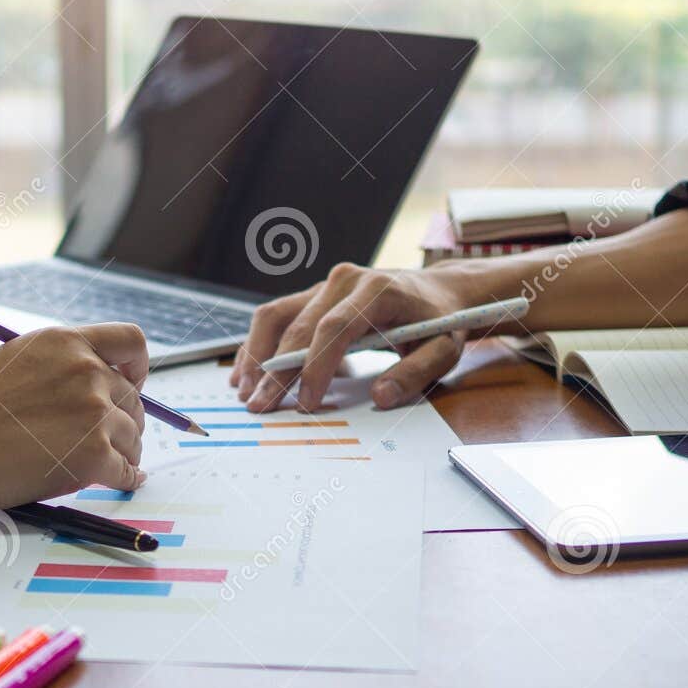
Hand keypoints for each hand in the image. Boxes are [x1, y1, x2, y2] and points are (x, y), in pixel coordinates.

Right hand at [0, 323, 148, 508]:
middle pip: (133, 397)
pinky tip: (121, 482)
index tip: (131, 384)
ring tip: (111, 464)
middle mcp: (87, 371)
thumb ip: (54, 366)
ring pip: (132, 436)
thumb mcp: (12, 360)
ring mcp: (94, 412)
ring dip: (124, 452)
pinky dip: (125, 479)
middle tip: (113, 439)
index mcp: (66, 343)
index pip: (131, 342)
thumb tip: (88, 384)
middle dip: (125, 420)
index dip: (138, 367)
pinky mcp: (94, 454)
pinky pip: (126, 470)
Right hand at [232, 263, 468, 412]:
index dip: (315, 365)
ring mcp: (325, 285)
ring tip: (244, 391)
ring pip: (277, 315)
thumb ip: (416, 373)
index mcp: (376, 289)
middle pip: (298, 325)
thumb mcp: (443, 350)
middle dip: (276, 370)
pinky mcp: (314, 295)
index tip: (306, 402)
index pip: (334, 326)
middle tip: (261, 407)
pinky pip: (277, 316)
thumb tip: (380, 397)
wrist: (437, 291)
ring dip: (256, 354)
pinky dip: (259, 344)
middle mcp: (344, 280)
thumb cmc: (440, 322)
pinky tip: (246, 372)